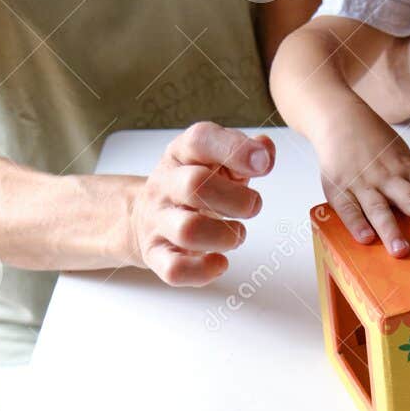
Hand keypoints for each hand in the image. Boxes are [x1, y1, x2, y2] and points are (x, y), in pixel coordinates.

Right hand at [127, 122, 273, 284]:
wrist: (144, 217)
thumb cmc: (194, 189)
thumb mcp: (217, 163)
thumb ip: (243, 153)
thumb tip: (265, 148)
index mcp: (181, 154)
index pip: (200, 140)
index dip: (234, 148)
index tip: (264, 163)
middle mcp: (165, 185)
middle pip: (194, 185)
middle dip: (236, 200)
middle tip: (253, 206)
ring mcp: (158, 221)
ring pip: (188, 230)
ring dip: (225, 236)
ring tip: (237, 235)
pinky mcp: (155, 255)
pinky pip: (174, 269)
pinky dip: (204, 270)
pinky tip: (220, 263)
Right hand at [317, 105, 409, 256]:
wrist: (337, 117)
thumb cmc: (371, 141)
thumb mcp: (397, 155)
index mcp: (405, 168)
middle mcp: (388, 177)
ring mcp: (363, 183)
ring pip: (379, 208)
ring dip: (391, 230)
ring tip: (401, 251)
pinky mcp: (339, 189)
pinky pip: (348, 209)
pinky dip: (356, 224)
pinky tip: (365, 239)